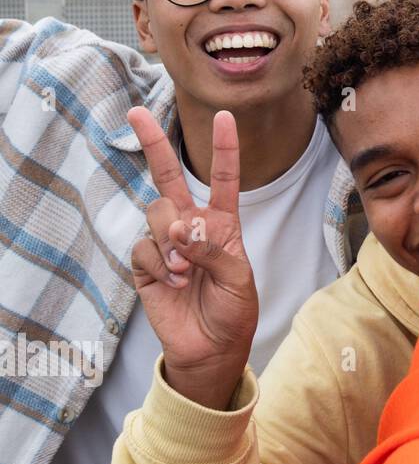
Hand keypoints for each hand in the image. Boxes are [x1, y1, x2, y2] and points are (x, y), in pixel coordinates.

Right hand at [128, 106, 256, 409]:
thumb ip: (214, 251)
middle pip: (169, 177)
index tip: (224, 116)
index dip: (224, 148)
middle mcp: (192, 226)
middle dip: (153, 143)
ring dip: (172, 239)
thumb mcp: (239, 279)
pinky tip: (173, 281)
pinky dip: (159, 262)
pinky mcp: (146, 264)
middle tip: (135, 113)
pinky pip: (143, 246)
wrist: (211, 350)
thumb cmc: (233, 312)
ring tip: (187, 270)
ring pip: (156, 212)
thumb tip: (182, 230)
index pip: (224, 179)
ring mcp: (166, 243)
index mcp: (223, 224)